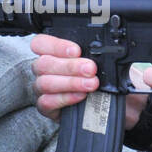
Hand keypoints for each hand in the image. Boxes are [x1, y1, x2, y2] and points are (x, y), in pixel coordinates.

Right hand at [30, 34, 147, 125]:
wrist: (110, 103)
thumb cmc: (101, 79)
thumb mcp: (102, 62)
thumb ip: (98, 55)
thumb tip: (109, 52)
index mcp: (52, 52)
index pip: (41, 43)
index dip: (56, 46)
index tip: (77, 50)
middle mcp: (44, 70)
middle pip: (44, 63)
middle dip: (70, 66)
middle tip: (90, 69)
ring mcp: (43, 89)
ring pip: (45, 83)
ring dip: (70, 82)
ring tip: (91, 84)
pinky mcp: (46, 107)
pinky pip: (47, 102)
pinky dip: (65, 98)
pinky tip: (81, 96)